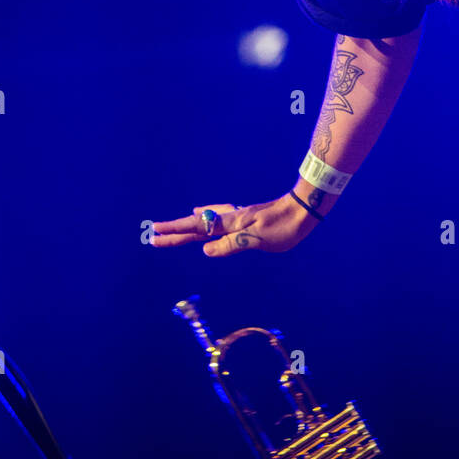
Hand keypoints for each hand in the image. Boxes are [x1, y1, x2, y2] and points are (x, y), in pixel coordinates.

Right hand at [149, 195, 314, 255]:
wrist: (304, 208)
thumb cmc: (284, 227)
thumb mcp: (258, 239)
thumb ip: (232, 244)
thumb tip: (205, 250)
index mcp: (231, 223)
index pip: (197, 229)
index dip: (176, 233)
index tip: (155, 236)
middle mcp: (231, 218)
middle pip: (197, 225)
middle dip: (175, 231)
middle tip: (154, 235)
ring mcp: (239, 216)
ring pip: (207, 220)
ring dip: (189, 225)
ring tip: (175, 225)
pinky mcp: (247, 217)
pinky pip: (220, 217)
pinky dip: (208, 218)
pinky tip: (209, 215)